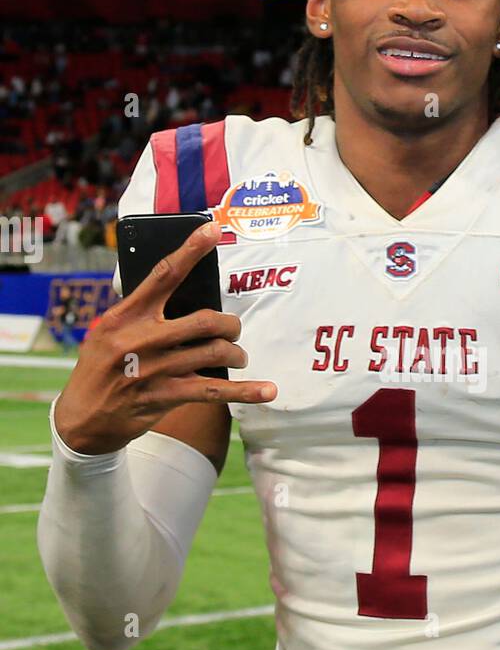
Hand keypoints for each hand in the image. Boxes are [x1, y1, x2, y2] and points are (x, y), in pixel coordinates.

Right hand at [53, 220, 276, 454]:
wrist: (83, 420)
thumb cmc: (102, 370)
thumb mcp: (108, 333)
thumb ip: (141, 316)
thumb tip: (188, 298)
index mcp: (124, 316)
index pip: (163, 275)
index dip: (191, 251)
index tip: (212, 230)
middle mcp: (139, 339)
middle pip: (204, 320)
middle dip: (229, 325)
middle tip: (232, 331)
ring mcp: (153, 369)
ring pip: (214, 353)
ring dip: (235, 354)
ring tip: (237, 357)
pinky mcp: (164, 396)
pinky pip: (214, 391)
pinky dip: (245, 391)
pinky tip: (267, 390)